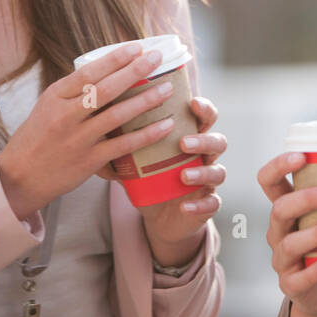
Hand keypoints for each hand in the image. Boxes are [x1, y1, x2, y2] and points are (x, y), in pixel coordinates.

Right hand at [0, 43, 178, 220]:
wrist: (18, 178)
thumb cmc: (38, 138)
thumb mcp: (48, 107)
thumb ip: (75, 92)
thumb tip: (110, 70)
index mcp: (55, 97)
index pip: (88, 72)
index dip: (115, 59)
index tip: (137, 47)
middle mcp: (66, 115)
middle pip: (106, 89)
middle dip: (135, 71)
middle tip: (157, 58)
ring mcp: (78, 139)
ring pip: (118, 115)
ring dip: (146, 100)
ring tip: (167, 88)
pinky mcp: (89, 160)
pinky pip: (124, 144)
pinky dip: (147, 134)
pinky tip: (165, 125)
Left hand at [127, 96, 226, 263]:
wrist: (159, 214)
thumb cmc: (150, 177)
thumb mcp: (138, 156)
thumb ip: (125, 139)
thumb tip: (97, 116)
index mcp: (191, 138)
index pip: (205, 118)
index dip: (204, 109)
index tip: (192, 102)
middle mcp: (204, 157)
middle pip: (218, 141)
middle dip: (204, 140)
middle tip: (183, 142)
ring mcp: (208, 181)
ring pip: (218, 172)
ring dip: (203, 172)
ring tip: (183, 176)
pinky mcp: (206, 204)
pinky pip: (212, 204)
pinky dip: (201, 205)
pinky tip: (185, 207)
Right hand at [258, 151, 316, 316]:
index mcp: (290, 209)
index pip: (270, 182)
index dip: (279, 166)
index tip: (300, 157)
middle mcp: (280, 231)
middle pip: (280, 209)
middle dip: (308, 198)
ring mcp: (283, 258)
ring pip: (290, 243)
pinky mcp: (291, 283)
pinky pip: (298, 278)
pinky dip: (315, 270)